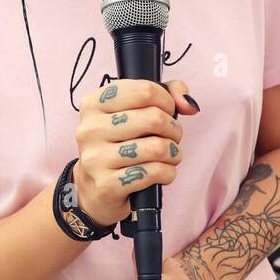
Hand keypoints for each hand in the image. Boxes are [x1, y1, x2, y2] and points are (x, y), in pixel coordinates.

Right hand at [71, 79, 198, 227]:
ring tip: (170, 155)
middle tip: (172, 137)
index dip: (167, 101)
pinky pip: (153, 173)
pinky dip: (168, 172)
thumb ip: (167, 94)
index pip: (144, 91)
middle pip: (154, 118)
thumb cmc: (120, 144)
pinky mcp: (106, 185)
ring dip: (173, 152)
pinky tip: (163, 173)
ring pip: (156, 147)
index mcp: (93, 104)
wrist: (95, 189)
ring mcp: (95, 158)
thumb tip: (189, 104)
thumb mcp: (134, 111)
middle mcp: (90, 129)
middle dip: (174, 129)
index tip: (167, 112)